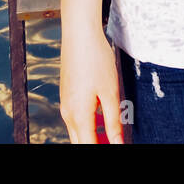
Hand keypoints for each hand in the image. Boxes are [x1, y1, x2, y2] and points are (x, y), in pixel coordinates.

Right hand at [59, 26, 124, 143]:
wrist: (79, 34)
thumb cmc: (96, 59)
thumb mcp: (111, 93)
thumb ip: (113, 122)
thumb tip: (118, 143)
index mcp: (79, 116)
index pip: (89, 146)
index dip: (104, 149)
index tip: (116, 145)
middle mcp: (68, 113)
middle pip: (81, 142)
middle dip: (98, 144)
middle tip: (115, 140)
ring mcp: (65, 103)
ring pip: (78, 131)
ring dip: (94, 135)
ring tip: (112, 130)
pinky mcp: (66, 94)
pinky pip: (76, 117)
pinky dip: (89, 122)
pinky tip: (103, 114)